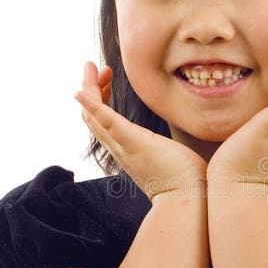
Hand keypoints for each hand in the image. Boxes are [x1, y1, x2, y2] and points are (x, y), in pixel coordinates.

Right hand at [75, 62, 207, 201]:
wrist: (186, 200)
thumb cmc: (185, 181)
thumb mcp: (169, 156)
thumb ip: (164, 147)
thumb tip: (175, 142)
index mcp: (128, 148)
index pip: (103, 121)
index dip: (98, 98)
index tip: (106, 77)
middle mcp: (119, 148)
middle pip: (91, 117)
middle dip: (89, 88)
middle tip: (94, 67)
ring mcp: (123, 146)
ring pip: (93, 116)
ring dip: (88, 89)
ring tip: (92, 67)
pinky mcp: (132, 143)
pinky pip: (106, 121)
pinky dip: (92, 105)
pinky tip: (80, 91)